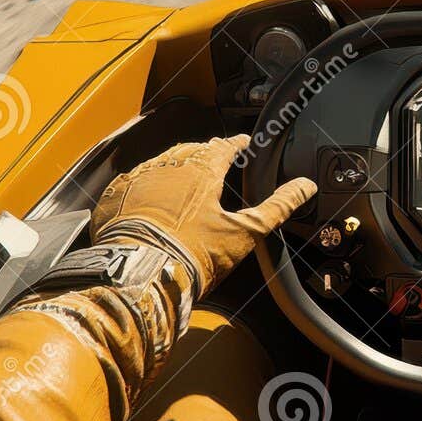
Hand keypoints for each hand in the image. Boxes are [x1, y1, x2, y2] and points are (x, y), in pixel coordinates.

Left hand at [92, 134, 314, 297]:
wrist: (138, 276)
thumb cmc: (193, 255)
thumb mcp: (244, 233)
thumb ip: (277, 207)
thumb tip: (305, 186)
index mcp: (202, 169)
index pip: (225, 145)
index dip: (239, 144)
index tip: (246, 144)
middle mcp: (168, 165)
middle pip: (192, 150)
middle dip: (206, 153)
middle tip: (218, 161)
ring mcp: (138, 179)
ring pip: (162, 162)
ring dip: (176, 166)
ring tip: (186, 179)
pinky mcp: (116, 197)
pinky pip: (134, 181)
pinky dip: (147, 185)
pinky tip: (152, 198)